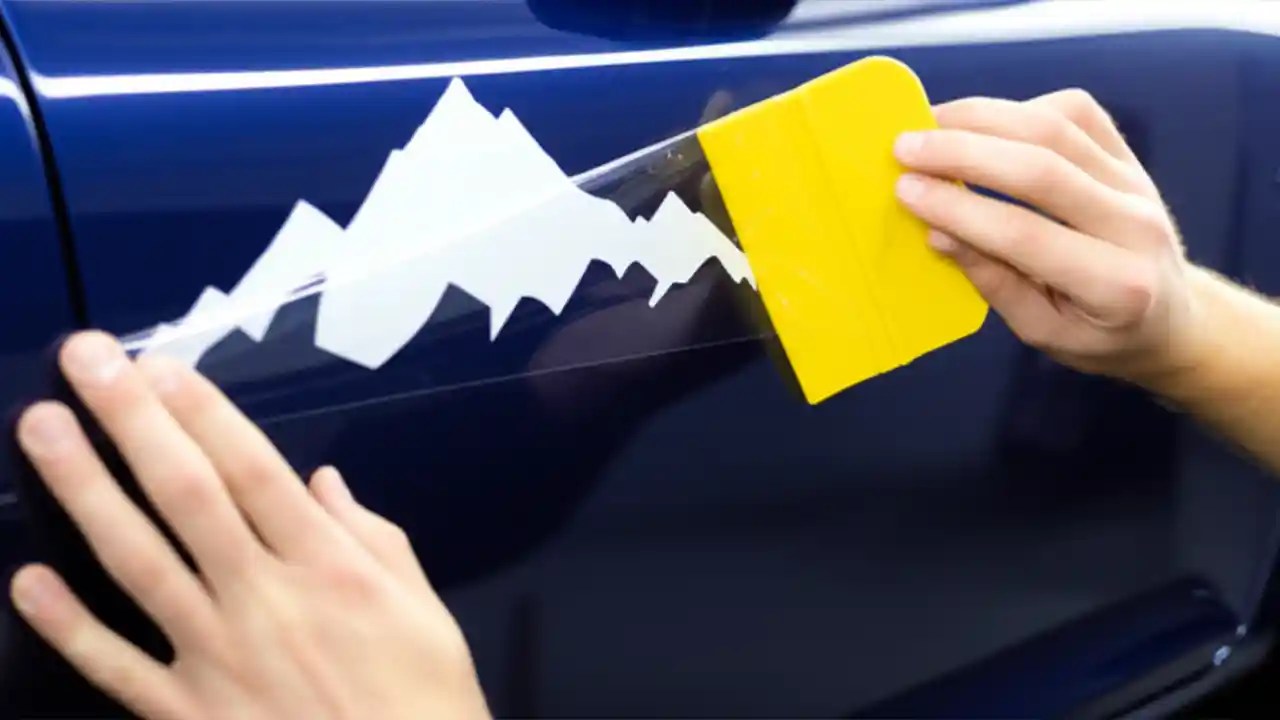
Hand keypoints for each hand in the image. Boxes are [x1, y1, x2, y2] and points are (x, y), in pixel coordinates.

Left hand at [8, 331, 489, 719]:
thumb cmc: (423, 695)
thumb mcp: (422, 607)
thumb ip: (370, 538)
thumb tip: (319, 483)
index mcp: (328, 567)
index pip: (253, 472)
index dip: (203, 413)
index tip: (161, 364)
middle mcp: (264, 599)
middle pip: (186, 494)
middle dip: (132, 420)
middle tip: (85, 360)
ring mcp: (217, 657)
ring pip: (138, 561)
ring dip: (85, 491)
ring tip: (41, 430)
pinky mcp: (186, 713)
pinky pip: (116, 666)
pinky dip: (69, 625)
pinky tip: (27, 580)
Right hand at [893, 89, 1202, 385]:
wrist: (1172, 316)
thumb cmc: (1098, 334)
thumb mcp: (1042, 333)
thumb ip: (995, 283)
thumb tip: (938, 232)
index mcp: (1114, 285)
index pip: (1023, 234)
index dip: (958, 208)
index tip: (904, 190)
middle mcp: (1134, 224)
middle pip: (1042, 167)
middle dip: (963, 151)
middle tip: (905, 147)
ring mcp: (1137, 181)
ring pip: (1057, 127)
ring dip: (984, 118)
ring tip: (930, 124)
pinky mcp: (1130, 154)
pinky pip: (1076, 113)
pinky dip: (1021, 109)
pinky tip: (982, 124)